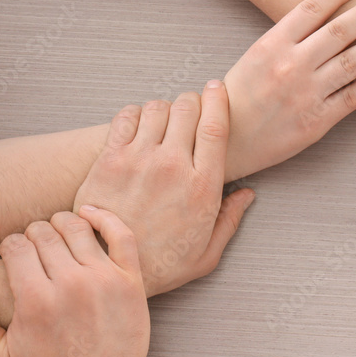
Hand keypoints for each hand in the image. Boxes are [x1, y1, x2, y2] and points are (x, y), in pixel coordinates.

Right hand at [0, 207, 147, 356]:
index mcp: (36, 298)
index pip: (15, 244)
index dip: (11, 248)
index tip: (17, 259)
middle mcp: (71, 285)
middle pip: (43, 232)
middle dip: (34, 237)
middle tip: (39, 252)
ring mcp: (104, 280)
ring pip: (76, 227)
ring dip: (62, 225)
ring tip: (60, 240)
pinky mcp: (131, 281)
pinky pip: (121, 233)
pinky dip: (104, 216)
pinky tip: (89, 214)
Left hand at [74, 82, 253, 297]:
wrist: (108, 267)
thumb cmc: (160, 266)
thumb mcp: (207, 254)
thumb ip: (230, 221)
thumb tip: (247, 195)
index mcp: (202, 188)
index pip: (215, 127)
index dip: (218, 100)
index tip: (216, 89)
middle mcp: (172, 167)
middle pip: (187, 109)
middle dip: (192, 102)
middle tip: (191, 111)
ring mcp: (138, 160)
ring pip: (156, 108)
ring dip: (165, 108)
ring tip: (165, 122)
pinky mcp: (110, 160)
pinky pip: (126, 117)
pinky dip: (136, 114)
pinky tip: (140, 127)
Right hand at [222, 0, 355, 177]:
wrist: (229, 140)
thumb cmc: (240, 97)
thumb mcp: (256, 57)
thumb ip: (287, 39)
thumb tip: (319, 17)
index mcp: (272, 44)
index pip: (312, 7)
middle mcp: (291, 66)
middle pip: (340, 30)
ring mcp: (307, 94)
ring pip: (353, 62)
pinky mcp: (318, 121)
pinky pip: (352, 97)